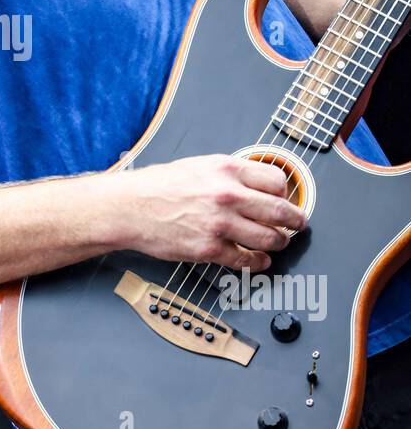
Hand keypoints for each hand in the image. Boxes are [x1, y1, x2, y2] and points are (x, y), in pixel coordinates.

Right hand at [117, 153, 307, 269]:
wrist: (130, 208)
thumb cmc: (159, 186)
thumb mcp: (199, 166)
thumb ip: (230, 175)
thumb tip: (256, 186)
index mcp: (227, 169)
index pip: (277, 181)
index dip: (285, 193)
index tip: (284, 199)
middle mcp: (228, 195)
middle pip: (280, 211)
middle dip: (295, 221)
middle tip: (298, 224)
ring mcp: (220, 224)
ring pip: (269, 239)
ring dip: (279, 243)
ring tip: (278, 243)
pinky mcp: (210, 249)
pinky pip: (246, 260)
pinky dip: (258, 263)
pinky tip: (259, 260)